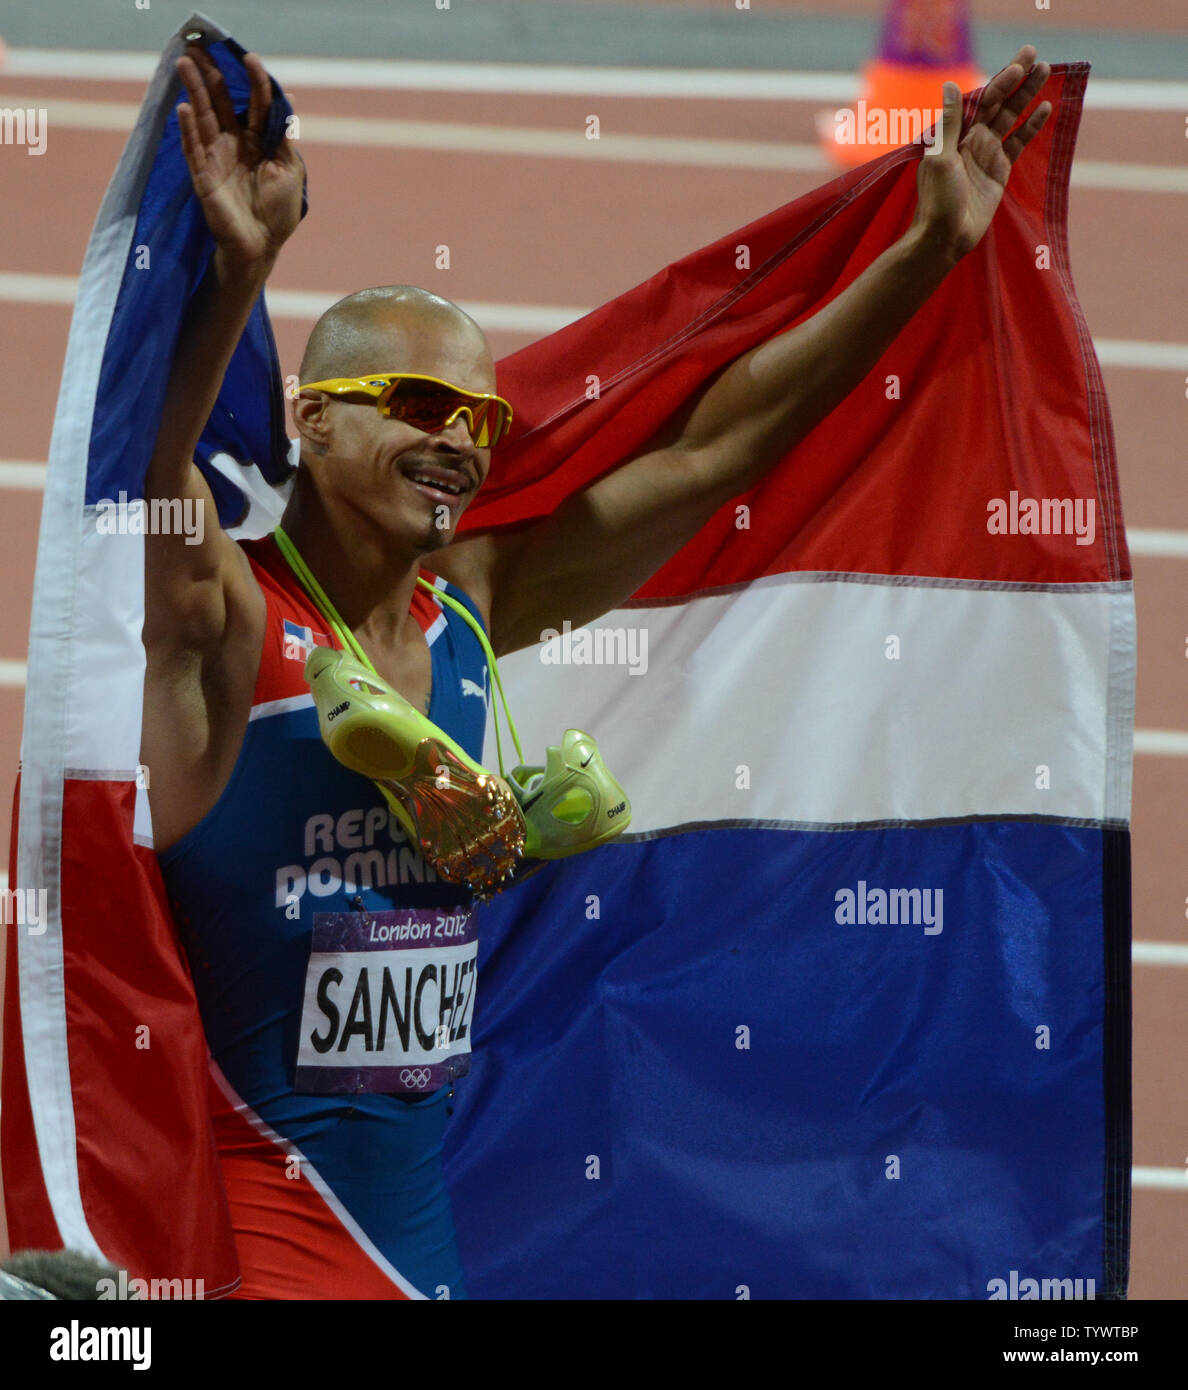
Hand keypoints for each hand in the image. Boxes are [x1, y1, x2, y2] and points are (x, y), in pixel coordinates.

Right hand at [176, 45, 304, 272]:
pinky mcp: (203, 175)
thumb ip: (284, 135)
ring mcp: (216, 157)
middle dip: (210, 75)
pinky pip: (193, 148)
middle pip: (221, 102)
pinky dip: (188, 129)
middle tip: (199, 48)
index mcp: (258, 140)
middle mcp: (235, 143)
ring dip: (193, 91)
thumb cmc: (279, 211)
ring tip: (184, 64)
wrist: (262, 246)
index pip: (254, 103)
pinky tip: (183, 108)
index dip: (253, 81)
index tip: (250, 59)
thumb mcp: (290, 169)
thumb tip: (289, 96)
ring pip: (203, 117)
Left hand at [912, 46, 1051, 262]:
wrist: (946, 236)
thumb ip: (950, 123)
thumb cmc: (937, 199)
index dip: (999, 82)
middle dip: (1016, 78)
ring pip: (1011, 116)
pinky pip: (1019, 141)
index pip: (980, 99)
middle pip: (998, 102)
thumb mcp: (940, 157)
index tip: (1019, 66)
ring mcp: (987, 152)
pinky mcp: (1000, 169)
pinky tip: (1045, 107)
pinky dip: (1031, 125)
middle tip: (1036, 54)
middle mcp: (971, 138)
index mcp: (955, 134)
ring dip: (1027, 94)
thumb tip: (949, 84)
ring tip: (1046, 70)